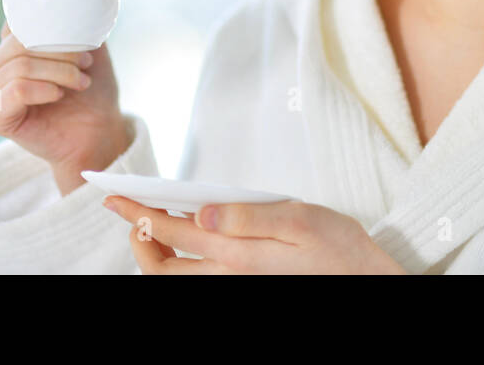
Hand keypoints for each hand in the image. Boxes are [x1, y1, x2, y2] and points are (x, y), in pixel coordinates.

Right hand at [0, 20, 127, 184]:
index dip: (48, 26)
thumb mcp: (89, 48)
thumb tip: (73, 3)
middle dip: (58, 51)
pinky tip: (58, 95)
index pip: (17, 22)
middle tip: (86, 64)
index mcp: (13, 48)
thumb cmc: (92, 90)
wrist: (98, 132)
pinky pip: (13, 91)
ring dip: (57, 72)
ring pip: (19, 66)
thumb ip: (75, 25)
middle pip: (18, 44)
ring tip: (80, 82)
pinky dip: (41, 89)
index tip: (83, 42)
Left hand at [102, 196, 406, 274]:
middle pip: (162, 267)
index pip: (172, 233)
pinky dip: (180, 261)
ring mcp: (237, 287)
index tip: (113, 196)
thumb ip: (249, 216)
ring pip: (177, 278)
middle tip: (124, 209)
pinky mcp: (247, 287)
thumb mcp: (300, 220)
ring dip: (155, 252)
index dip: (138, 212)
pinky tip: (186, 241)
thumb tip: (202, 211)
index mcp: (239, 255)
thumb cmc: (340, 248)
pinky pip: (199, 280)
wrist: (369, 282)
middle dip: (137, 236)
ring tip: (150, 223)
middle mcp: (230, 277)